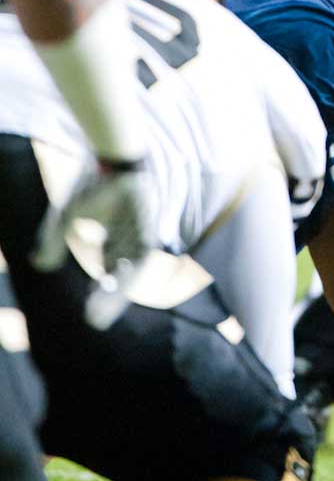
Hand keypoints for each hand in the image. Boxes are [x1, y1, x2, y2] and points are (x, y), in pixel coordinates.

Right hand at [33, 158, 157, 328]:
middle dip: (108, 299)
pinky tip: (109, 288)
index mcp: (116, 237)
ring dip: (116, 293)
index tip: (88, 314)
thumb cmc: (91, 183)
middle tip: (93, 320)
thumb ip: (54, 241)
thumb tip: (40, 266)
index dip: (100, 292)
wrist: (113, 160)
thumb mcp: (67, 217)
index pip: (111, 271)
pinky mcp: (147, 230)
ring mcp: (140, 235)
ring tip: (98, 313)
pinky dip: (126, 274)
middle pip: (121, 275)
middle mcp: (131, 239)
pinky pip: (139, 259)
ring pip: (130, 272)